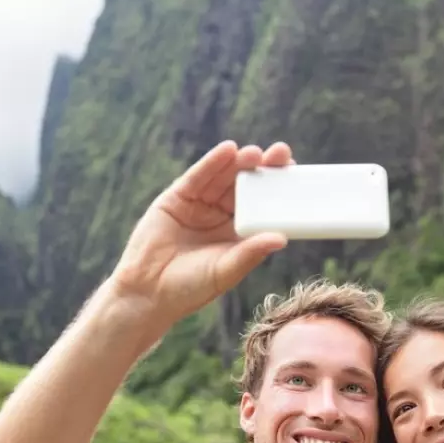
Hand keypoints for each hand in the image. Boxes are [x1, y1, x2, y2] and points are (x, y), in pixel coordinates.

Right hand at [108, 140, 292, 327]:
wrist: (147, 292)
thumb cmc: (190, 288)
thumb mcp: (225, 271)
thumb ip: (250, 253)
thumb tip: (281, 238)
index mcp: (238, 233)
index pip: (263, 204)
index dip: (278, 188)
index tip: (296, 173)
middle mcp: (221, 215)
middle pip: (246, 185)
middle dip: (263, 168)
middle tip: (281, 153)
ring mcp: (200, 204)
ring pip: (223, 177)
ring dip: (239, 162)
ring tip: (255, 153)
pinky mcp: (177, 198)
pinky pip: (197, 177)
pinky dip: (212, 162)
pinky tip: (227, 150)